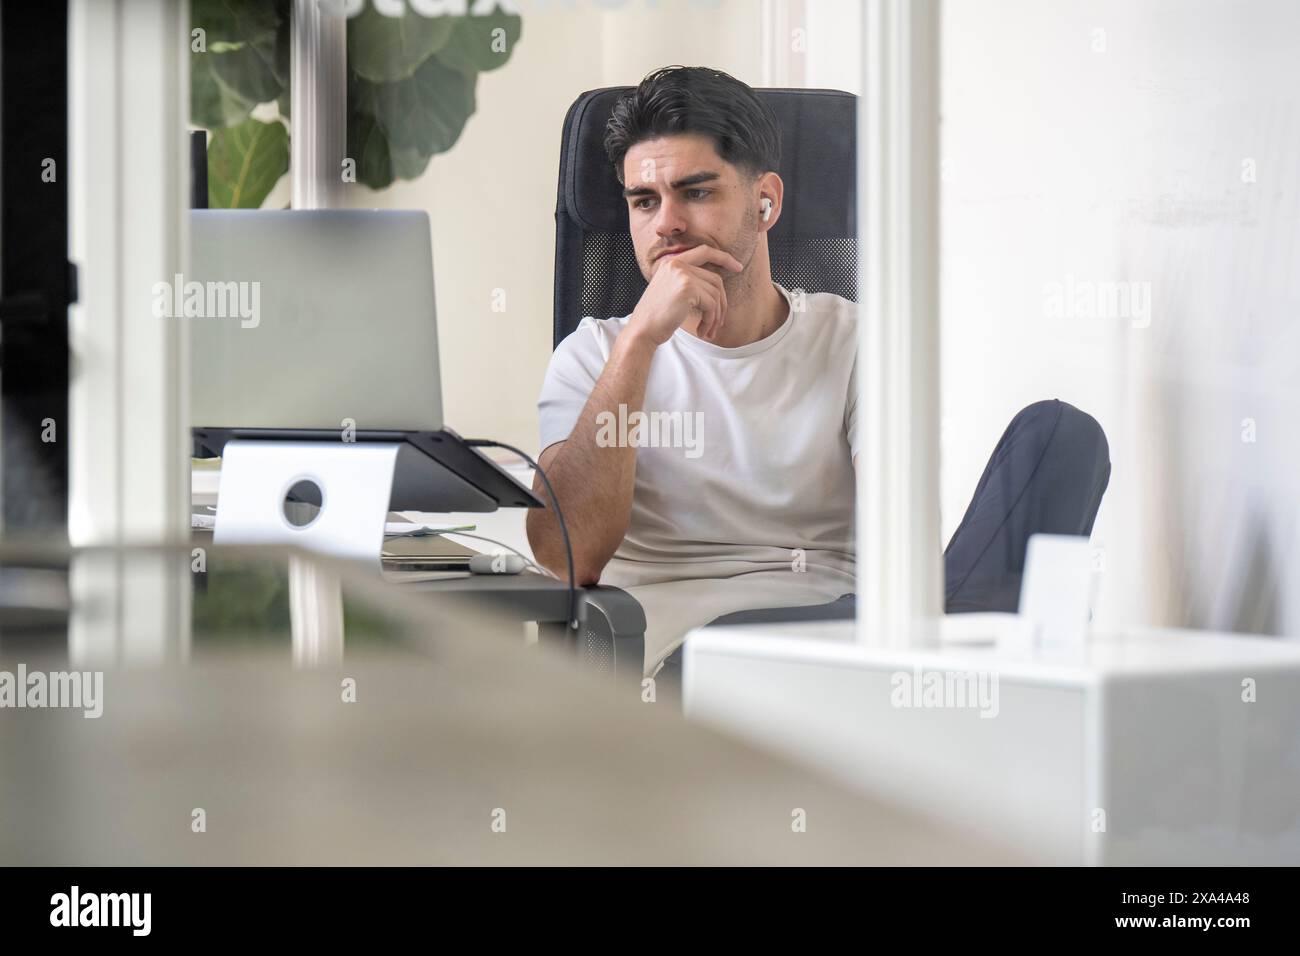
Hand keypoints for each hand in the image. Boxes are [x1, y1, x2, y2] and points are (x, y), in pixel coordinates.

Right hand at [626, 244, 743, 346]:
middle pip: (715, 279)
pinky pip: (712, 304)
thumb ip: (689, 283)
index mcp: (672, 263)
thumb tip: (717, 287)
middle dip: (721, 303)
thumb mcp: (671, 293)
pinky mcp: (688, 288)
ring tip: (709, 330)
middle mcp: (677, 264)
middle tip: (719, 322)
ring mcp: (683, 274)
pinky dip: (710, 320)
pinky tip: (702, 331)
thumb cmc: (657, 318)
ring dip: (716, 316)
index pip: (704, 251)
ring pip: (715, 293)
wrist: (642, 331)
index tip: (738, 267)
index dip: (724, 257)